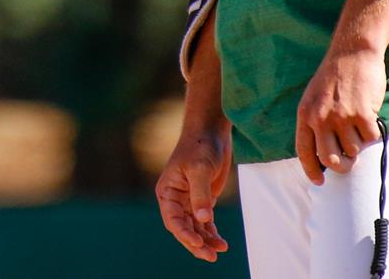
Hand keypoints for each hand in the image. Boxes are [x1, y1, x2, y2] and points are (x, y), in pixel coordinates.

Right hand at [155, 125, 231, 261]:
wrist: (211, 131)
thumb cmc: (200, 145)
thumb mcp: (200, 168)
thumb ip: (200, 195)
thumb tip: (203, 219)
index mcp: (167, 192)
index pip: (173, 220)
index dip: (184, 234)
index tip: (198, 244)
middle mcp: (176, 199)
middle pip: (184, 228)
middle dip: (196, 243)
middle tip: (211, 256)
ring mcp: (189, 201)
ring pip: (195, 228)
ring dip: (206, 241)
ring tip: (220, 250)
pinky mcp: (202, 200)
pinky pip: (205, 223)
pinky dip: (212, 233)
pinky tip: (221, 242)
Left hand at [294, 45, 385, 184]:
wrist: (352, 53)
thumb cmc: (335, 76)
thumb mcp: (314, 97)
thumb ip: (315, 122)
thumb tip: (323, 154)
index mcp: (305, 114)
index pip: (304, 151)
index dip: (311, 170)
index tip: (319, 182)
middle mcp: (320, 119)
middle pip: (330, 160)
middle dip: (341, 166)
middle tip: (349, 161)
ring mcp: (341, 117)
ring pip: (353, 150)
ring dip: (359, 142)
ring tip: (358, 123)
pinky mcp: (362, 115)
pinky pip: (370, 139)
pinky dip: (372, 133)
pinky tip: (369, 115)